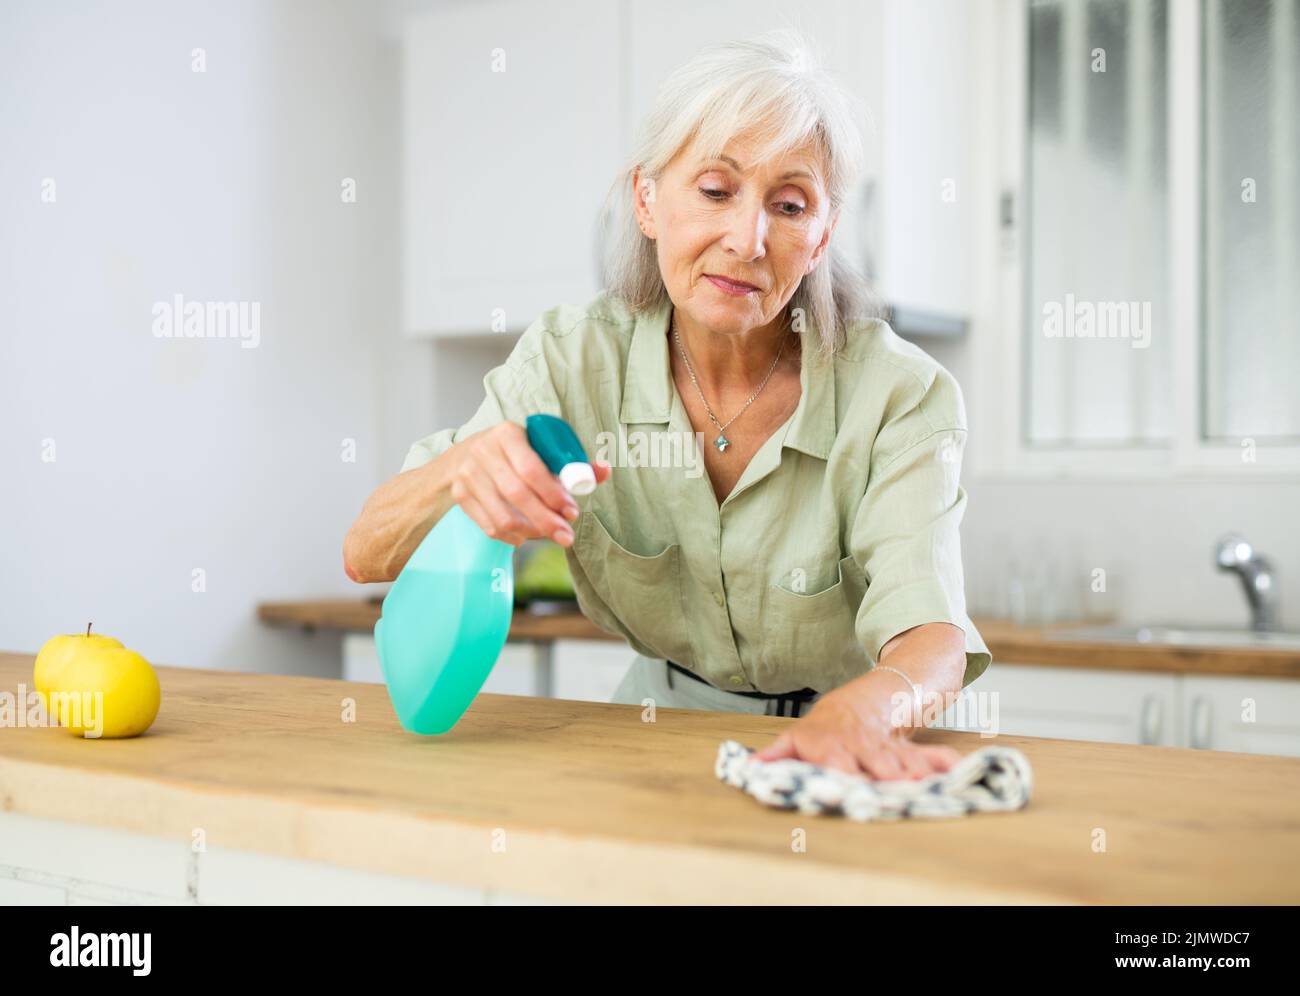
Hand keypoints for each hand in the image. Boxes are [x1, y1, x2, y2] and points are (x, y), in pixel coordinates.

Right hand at [447, 422, 610, 546]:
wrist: (462, 457)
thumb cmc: (512, 453)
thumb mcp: (537, 448)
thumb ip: (571, 462)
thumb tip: (603, 471)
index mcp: (508, 434)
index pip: (531, 468)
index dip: (553, 494)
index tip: (572, 512)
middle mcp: (484, 452)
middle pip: (517, 494)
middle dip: (546, 520)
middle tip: (566, 535)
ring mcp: (468, 475)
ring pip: (503, 516)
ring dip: (531, 531)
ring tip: (548, 534)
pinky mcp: (460, 496)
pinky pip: (490, 526)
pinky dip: (512, 537)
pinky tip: (525, 535)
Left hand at [751, 688, 961, 779]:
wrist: (868, 700)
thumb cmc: (828, 728)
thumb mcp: (801, 735)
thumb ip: (780, 752)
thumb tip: (751, 766)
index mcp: (834, 744)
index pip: (836, 760)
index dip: (841, 772)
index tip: (845, 782)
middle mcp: (863, 747)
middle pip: (875, 763)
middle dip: (883, 776)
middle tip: (891, 788)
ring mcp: (891, 751)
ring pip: (905, 762)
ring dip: (914, 775)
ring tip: (922, 787)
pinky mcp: (913, 755)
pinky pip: (935, 758)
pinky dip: (947, 766)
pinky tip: (957, 771)